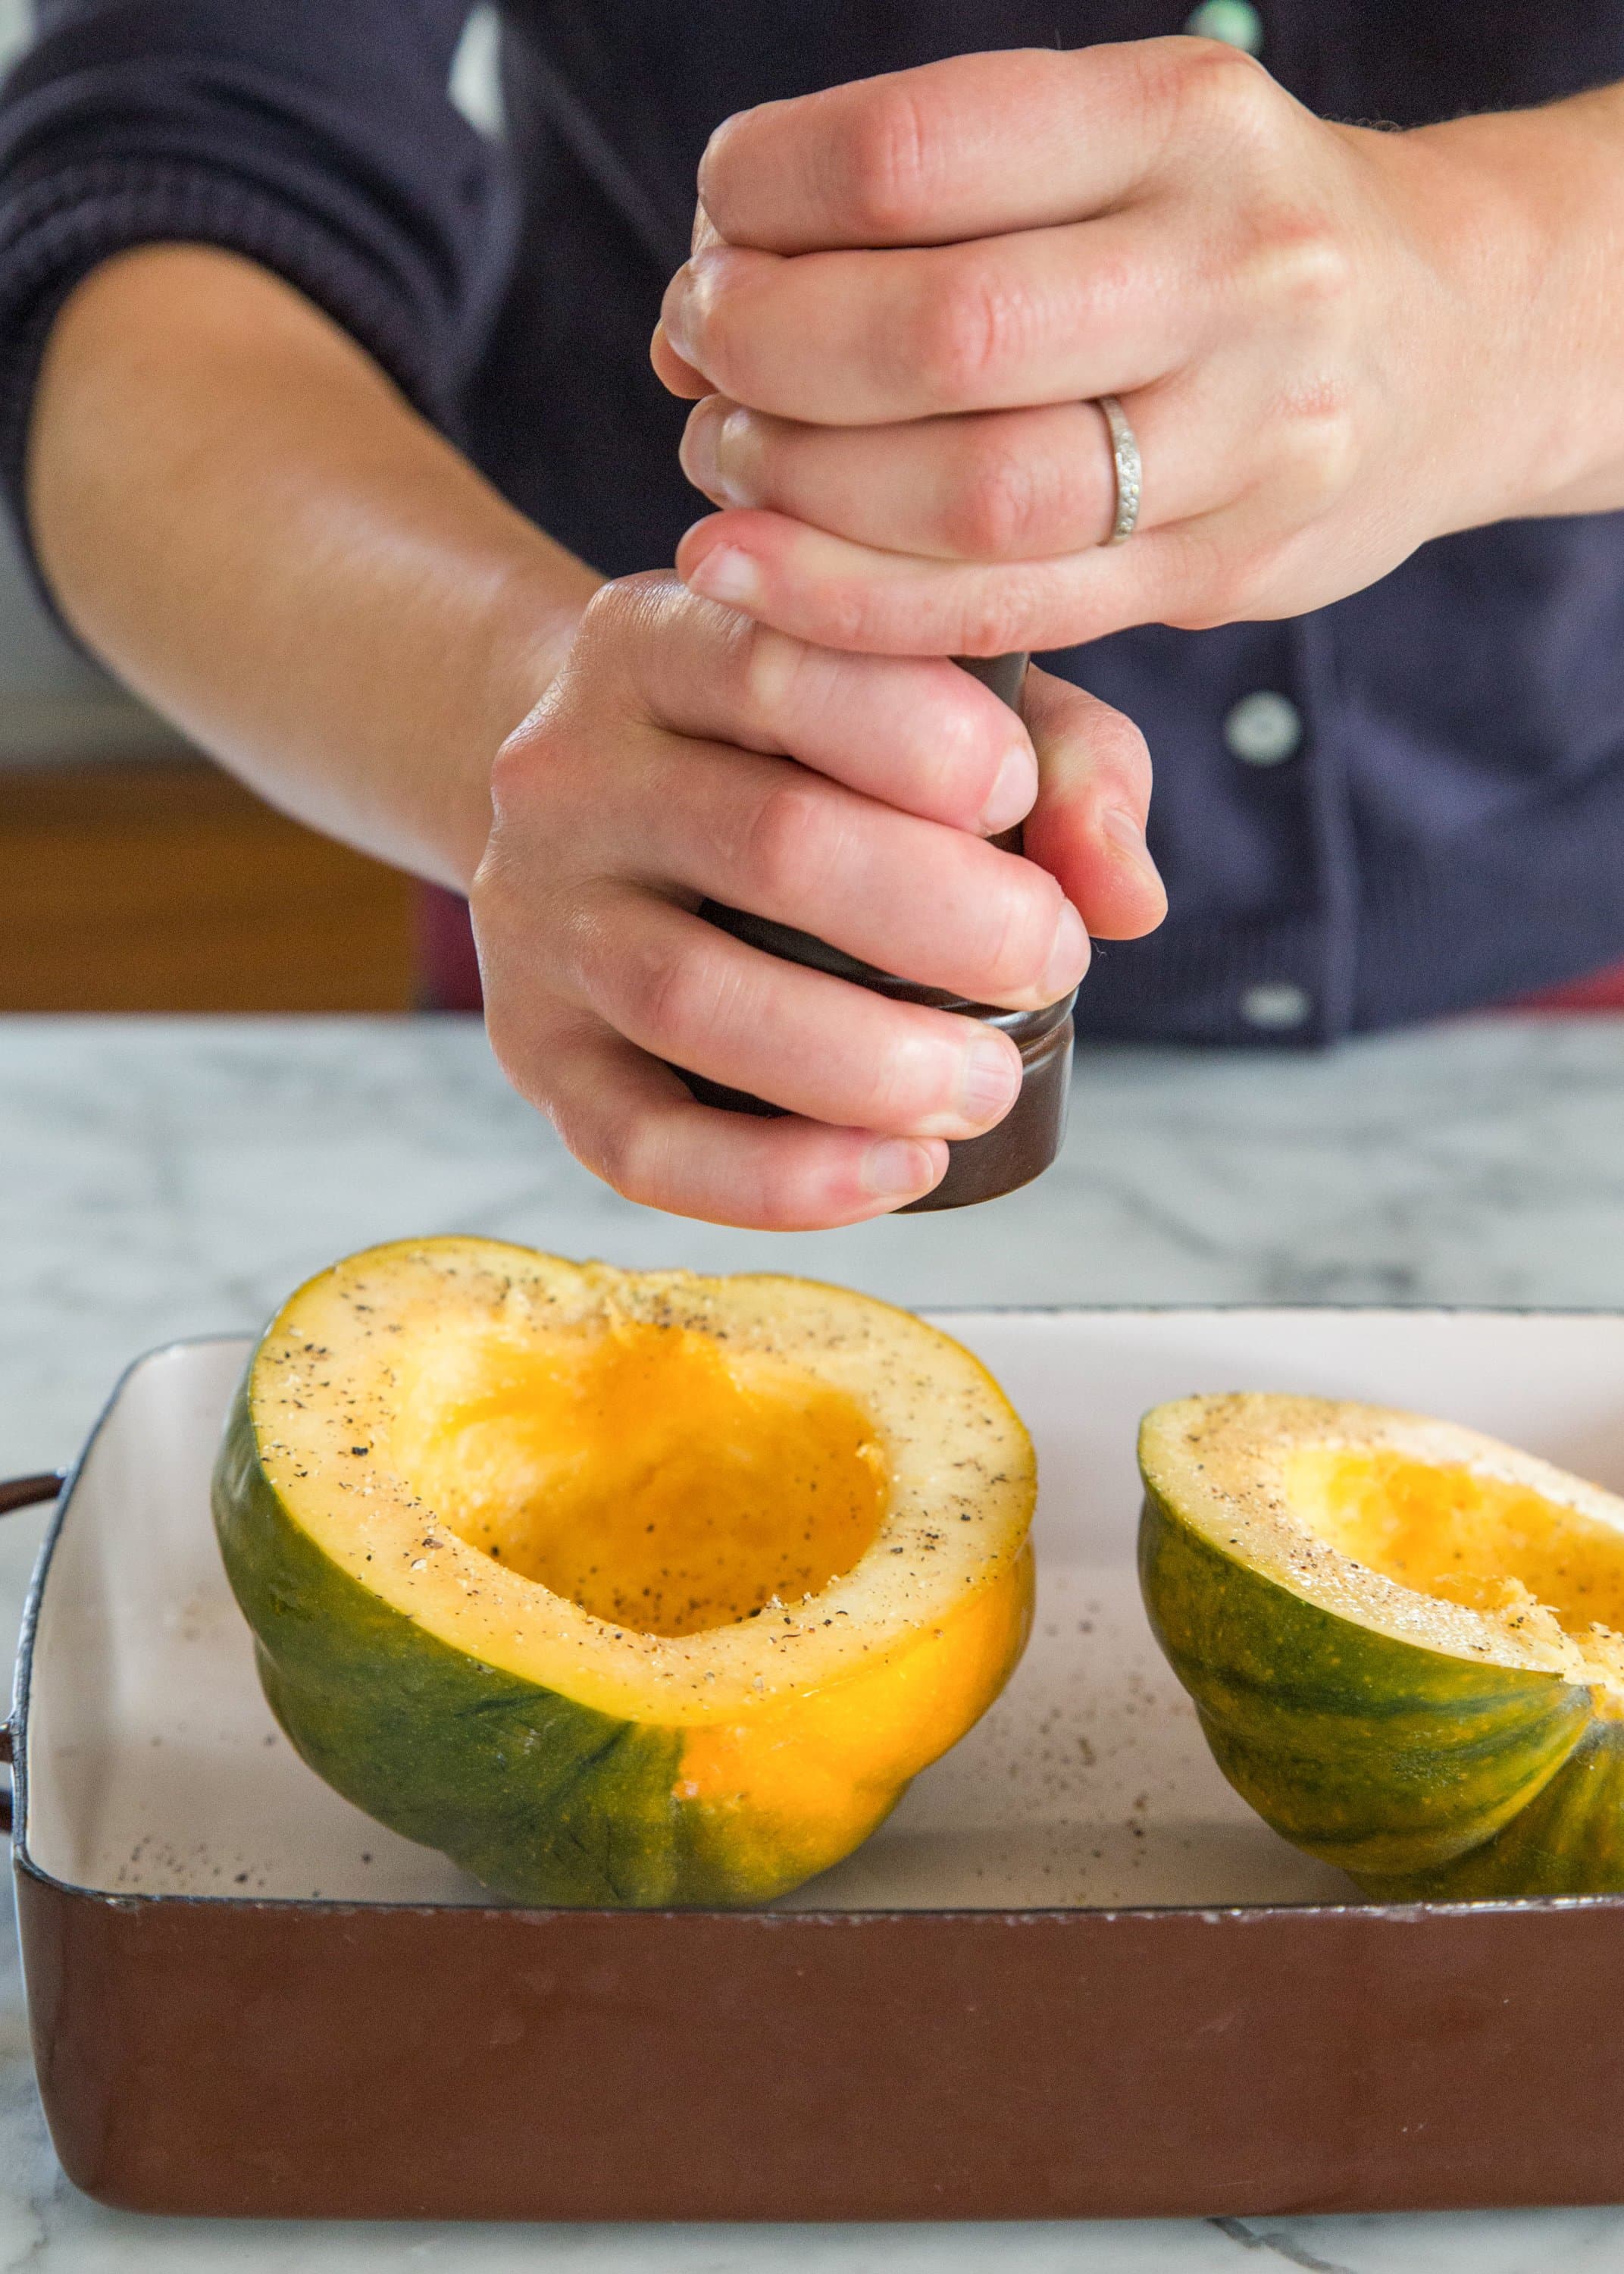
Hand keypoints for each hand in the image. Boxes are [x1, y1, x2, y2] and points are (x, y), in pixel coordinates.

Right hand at [469, 574, 1162, 1228]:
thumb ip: (1057, 758)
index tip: (1017, 797)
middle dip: (945, 920)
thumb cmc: (795, 746)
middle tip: (1051, 963)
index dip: (928, 738)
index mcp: (659, 643)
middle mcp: (569, 774)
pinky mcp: (533, 1053)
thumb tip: (1125, 897)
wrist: (583, 798)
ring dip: (867, 1063)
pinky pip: (637, 1141)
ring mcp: (535, 920)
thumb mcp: (919, 696)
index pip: (782, 666)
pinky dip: (774, 1178)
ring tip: (984, 1086)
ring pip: (691, 997)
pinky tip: (895, 1173)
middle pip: (766, 842)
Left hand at [651, 39, 1574, 654]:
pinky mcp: (1220, 569)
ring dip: (800, 495)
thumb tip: (708, 299)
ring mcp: (1243, 435)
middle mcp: (1231, 268)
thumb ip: (933, 205)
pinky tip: (754, 583)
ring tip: (727, 465)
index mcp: (1181, 116)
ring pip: (972, 497)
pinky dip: (855, 608)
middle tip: (700, 363)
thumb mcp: (1115, 145)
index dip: (759, 208)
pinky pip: (1005, 612)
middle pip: (939, 335)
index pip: (910, 155)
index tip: (712, 242)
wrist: (1446, 341)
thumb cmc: (1221, 236)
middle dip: (768, 358)